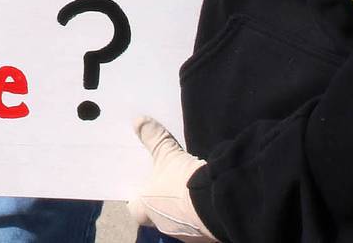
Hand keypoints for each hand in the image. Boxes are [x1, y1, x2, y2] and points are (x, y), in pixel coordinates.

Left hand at [127, 117, 216, 241]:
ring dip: (182, 209)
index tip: (143, 185)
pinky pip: (198, 225)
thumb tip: (138, 121)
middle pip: (157, 215)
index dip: (138, 197)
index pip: (134, 209)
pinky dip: (199, 215)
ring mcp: (185, 235)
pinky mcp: (206, 238)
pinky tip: (205, 201)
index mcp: (146, 211)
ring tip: (189, 191)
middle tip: (168, 184)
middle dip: (162, 202)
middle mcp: (163, 226)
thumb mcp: (168, 155)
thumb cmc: (182, 182)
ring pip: (178, 221)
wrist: (218, 204)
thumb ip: (154, 139)